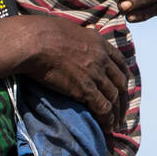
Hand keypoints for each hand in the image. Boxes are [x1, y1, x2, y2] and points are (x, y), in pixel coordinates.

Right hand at [19, 15, 128, 131]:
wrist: (33, 42)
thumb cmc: (41, 31)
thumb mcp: (66, 28)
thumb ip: (76, 37)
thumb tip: (70, 37)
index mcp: (98, 43)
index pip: (119, 62)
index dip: (123, 77)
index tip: (122, 87)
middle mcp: (101, 58)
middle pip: (120, 83)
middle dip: (123, 99)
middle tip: (121, 111)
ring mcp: (95, 74)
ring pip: (114, 98)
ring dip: (116, 113)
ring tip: (115, 124)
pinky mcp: (85, 89)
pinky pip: (103, 108)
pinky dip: (107, 120)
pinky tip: (106, 127)